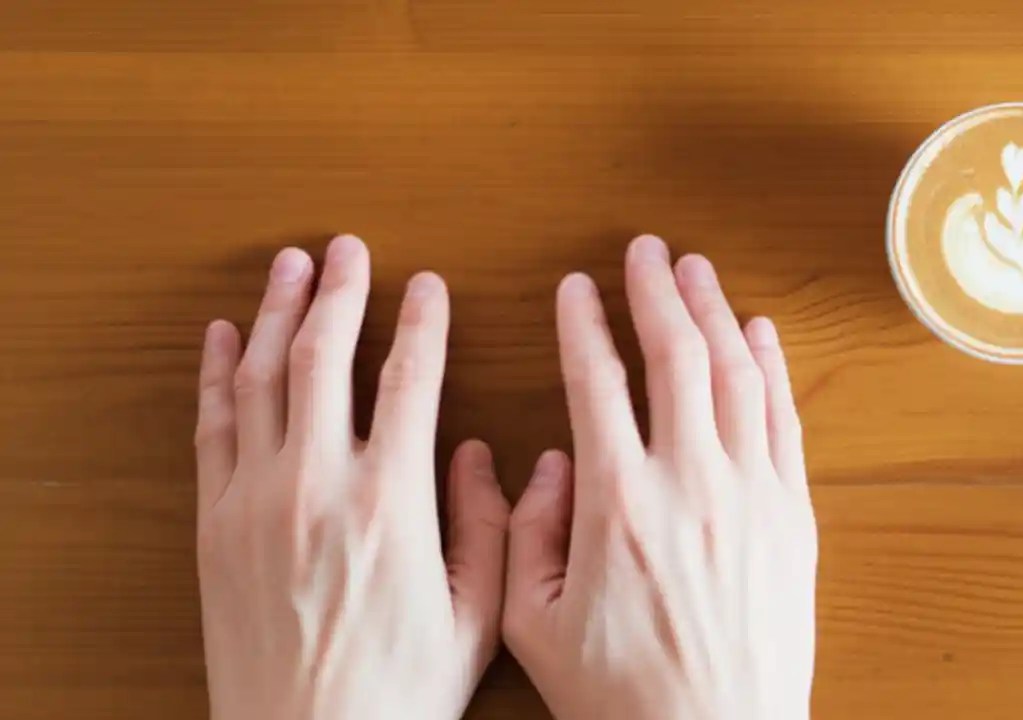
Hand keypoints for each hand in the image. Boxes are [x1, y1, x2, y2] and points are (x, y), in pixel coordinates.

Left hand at [194, 235, 508, 719]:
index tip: (428, 287)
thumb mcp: (476, 618)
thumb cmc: (395, 693)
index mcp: (392, 503)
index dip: (422, 324)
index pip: (411, 381)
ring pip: (264, 378)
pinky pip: (212, 427)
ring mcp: (256, 499)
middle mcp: (318, 485)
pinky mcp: (214, 523)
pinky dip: (217, 374)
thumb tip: (476, 451)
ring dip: (278, 313)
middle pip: (326, 358)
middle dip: (341, 292)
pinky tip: (226, 336)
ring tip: (290, 265)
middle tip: (348, 249)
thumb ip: (486, 526)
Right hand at [503, 235, 817, 719]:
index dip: (582, 325)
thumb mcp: (531, 624)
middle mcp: (689, 481)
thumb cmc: (619, 696)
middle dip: (655, 292)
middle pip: (675, 356)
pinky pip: (784, 420)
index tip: (574, 288)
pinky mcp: (794, 516)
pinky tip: (758, 332)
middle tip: (645, 250)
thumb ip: (527, 533)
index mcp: (616, 503)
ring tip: (696, 270)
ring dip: (714, 312)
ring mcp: (752, 494)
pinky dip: (771, 366)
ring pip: (735, 374)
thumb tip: (550, 464)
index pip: (595, 382)